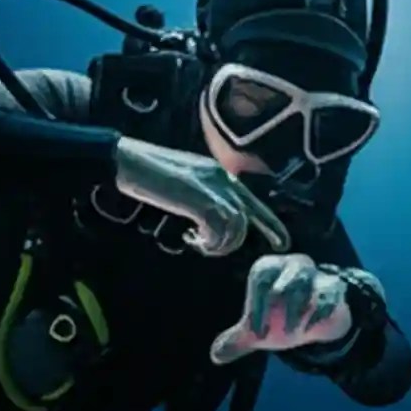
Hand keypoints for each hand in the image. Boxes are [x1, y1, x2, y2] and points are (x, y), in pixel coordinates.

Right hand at [114, 137, 289, 256]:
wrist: (127, 160)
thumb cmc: (148, 172)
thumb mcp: (183, 182)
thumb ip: (201, 195)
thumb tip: (209, 220)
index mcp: (219, 175)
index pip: (253, 202)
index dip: (270, 224)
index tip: (283, 242)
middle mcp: (222, 180)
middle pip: (247, 217)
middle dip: (240, 241)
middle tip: (215, 250)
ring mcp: (212, 189)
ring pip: (235, 228)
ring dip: (217, 244)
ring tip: (196, 242)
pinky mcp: (200, 199)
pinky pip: (219, 230)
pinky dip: (208, 242)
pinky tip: (190, 238)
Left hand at [210, 254, 362, 364]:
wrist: (317, 315)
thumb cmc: (281, 314)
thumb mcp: (258, 329)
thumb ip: (237, 340)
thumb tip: (215, 356)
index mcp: (268, 269)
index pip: (261, 281)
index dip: (257, 309)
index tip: (257, 336)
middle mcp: (290, 265)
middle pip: (283, 281)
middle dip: (278, 310)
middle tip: (276, 336)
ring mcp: (314, 273)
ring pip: (305, 282)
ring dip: (297, 311)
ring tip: (293, 334)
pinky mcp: (333, 286)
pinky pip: (328, 293)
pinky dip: (318, 312)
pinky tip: (309, 329)